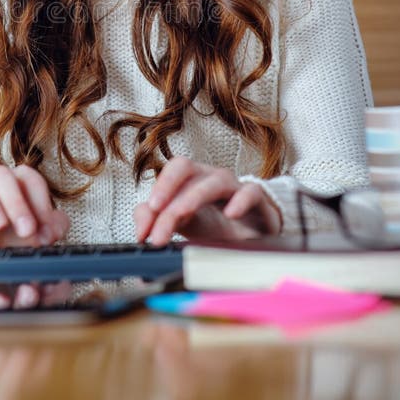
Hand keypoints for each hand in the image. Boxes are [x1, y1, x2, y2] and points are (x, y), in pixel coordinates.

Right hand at [0, 164, 69, 249]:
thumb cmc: (17, 237)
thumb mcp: (39, 233)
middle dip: (18, 203)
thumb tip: (56, 228)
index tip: (47, 231)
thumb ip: (53, 228)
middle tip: (27, 231)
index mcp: (20, 183)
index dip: (41, 202)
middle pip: (4, 176)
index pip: (31, 179)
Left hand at [134, 158, 280, 245]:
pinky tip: (231, 214)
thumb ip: (156, 220)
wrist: (253, 232)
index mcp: (190, 179)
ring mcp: (234, 186)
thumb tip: (142, 229)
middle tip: (158, 214)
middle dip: (168, 190)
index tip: (145, 225)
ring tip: (182, 215)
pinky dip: (241, 200)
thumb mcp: (181, 222)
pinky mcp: (257, 201)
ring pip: (215, 180)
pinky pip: (251, 192)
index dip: (157, 190)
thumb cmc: (214, 222)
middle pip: (186, 167)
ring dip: (194, 198)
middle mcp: (210, 176)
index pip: (170, 171)